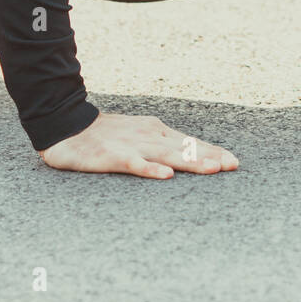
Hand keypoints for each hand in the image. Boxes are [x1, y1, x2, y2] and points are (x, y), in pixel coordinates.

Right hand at [37, 112, 240, 178]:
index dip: (212, 151)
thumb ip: (162, 144)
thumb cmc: (105, 135)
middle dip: (210, 157)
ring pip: (166, 155)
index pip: (190, 143)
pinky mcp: (112, 155)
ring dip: (190, 162)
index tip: (234, 162)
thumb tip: (191, 153)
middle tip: (233, 166)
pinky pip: (134, 163)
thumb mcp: (139, 135)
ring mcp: (131, 145)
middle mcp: (149, 136)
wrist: (66, 125)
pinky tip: (165, 176)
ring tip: (212, 169)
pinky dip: (149, 169)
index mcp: (156, 131)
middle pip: (184, 149)